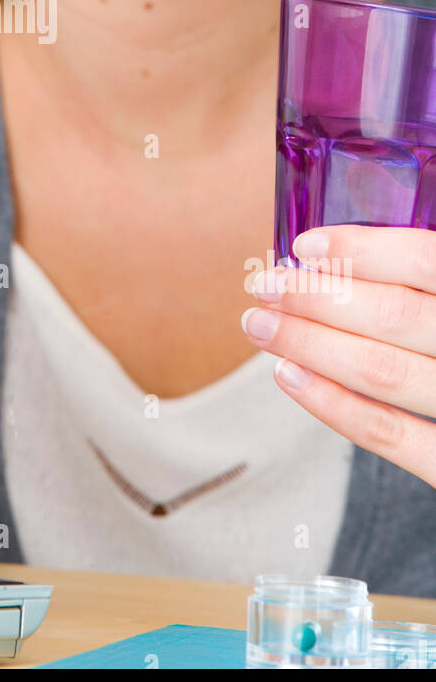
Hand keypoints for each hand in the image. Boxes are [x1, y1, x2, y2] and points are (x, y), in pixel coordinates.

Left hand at [242, 224, 435, 488]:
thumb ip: (434, 269)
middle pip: (395, 316)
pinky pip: (394, 439)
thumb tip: (382, 242)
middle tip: (264, 283)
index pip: (429, 261)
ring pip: (384, 372)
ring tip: (262, 325)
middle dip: (317, 296)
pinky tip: (291, 378)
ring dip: (310, 344)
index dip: (363, 250)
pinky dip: (335, 406)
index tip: (307, 244)